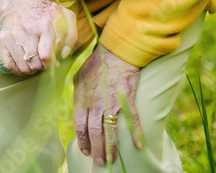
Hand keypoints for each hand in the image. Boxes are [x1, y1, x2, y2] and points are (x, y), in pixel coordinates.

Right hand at [0, 0, 79, 74]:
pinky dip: (18, 69)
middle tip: (44, 59)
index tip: (54, 63)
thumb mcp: (64, 16)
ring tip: (35, 59)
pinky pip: (10, 66)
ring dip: (31, 68)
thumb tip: (63, 55)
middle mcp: (27, 30)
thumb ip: (71, 36)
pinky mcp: (2, 40)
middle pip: (35, 64)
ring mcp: (12, 35)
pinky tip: (25, 61)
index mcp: (44, 24)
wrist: (16, 1)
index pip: (46, 55)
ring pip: (23, 67)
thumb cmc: (44, 11)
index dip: (51, 64)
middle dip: (42, 66)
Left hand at [73, 43, 143, 166]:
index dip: (83, 140)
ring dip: (110, 148)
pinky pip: (132, 120)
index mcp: (82, 100)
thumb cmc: (96, 64)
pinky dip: (135, 134)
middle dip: (96, 150)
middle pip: (94, 133)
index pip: (80, 126)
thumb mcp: (79, 77)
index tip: (85, 150)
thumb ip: (77, 94)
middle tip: (99, 162)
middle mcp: (95, 104)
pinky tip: (138, 146)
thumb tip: (77, 105)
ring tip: (111, 160)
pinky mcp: (126, 100)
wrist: (115, 53)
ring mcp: (111, 103)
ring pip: (110, 131)